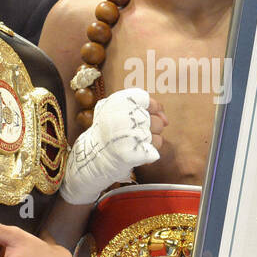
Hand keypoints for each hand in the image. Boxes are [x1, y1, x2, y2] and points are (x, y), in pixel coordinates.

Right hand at [60, 88, 166, 203]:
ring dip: (150, 143)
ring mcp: (129, 135)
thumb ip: (138, 107)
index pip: (147, 99)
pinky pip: (153, 152)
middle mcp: (125, 116)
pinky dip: (148, 154)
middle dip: (152, 129)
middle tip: (137, 134)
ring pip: (157, 137)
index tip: (154, 115)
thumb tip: (165, 119)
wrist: (91, 156)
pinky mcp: (132, 153)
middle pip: (156, 121)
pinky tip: (137, 153)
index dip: (155, 108)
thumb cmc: (106, 132)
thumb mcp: (112, 110)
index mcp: (119, 102)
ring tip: (136, 144)